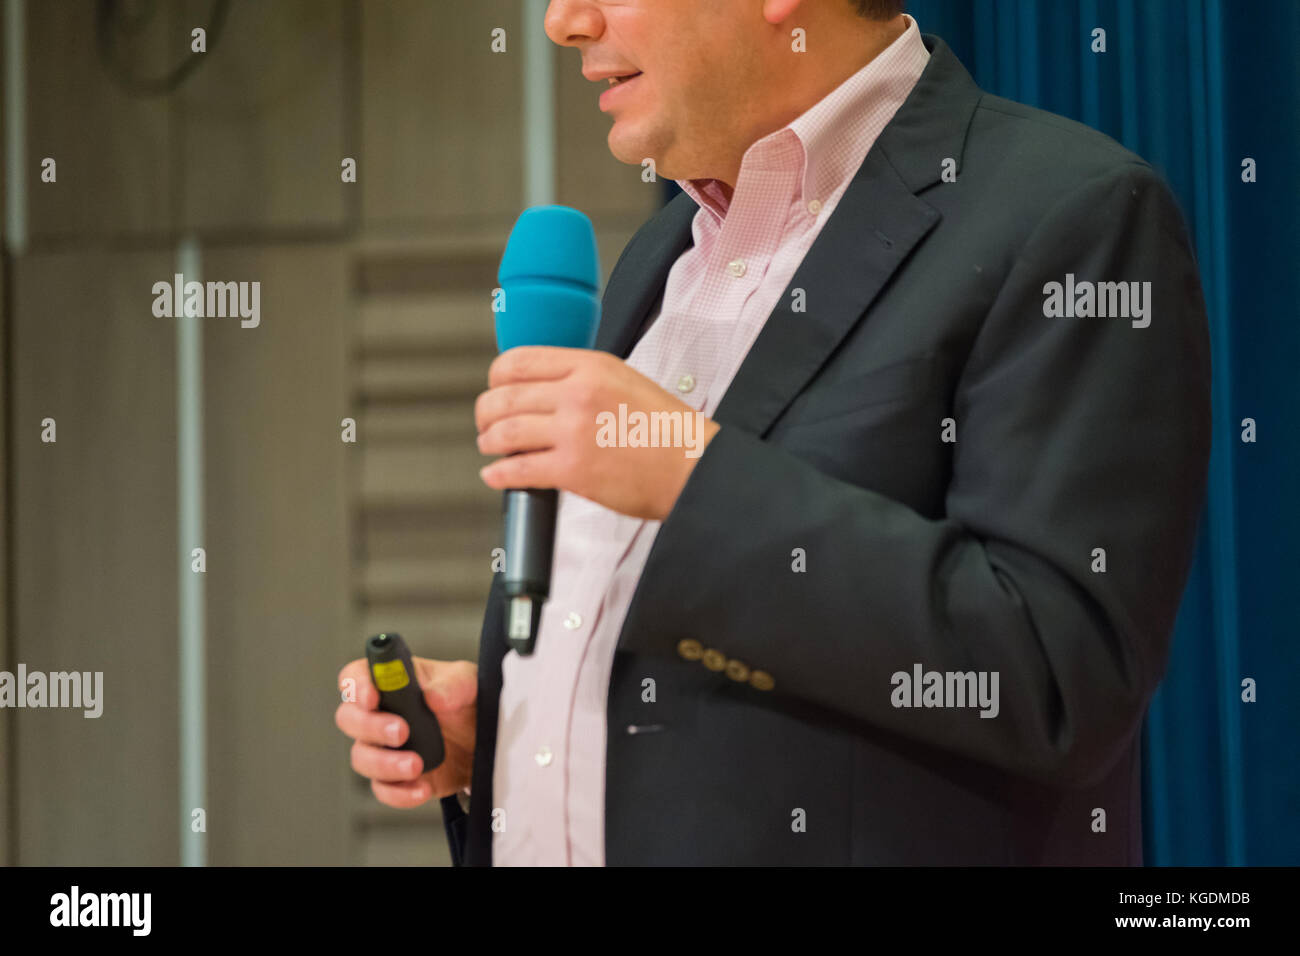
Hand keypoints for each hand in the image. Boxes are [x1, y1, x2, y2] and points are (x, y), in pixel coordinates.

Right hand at [335, 656, 475, 806]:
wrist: (484, 741)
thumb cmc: (469, 702)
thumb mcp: (469, 683)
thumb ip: (453, 685)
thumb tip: (433, 696)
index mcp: (392, 682)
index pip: (356, 676)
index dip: (356, 685)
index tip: (371, 696)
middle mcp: (380, 713)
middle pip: (348, 718)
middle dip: (370, 726)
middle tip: (401, 732)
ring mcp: (384, 748)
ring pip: (361, 757)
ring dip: (385, 763)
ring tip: (416, 765)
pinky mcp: (396, 778)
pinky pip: (383, 789)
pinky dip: (399, 793)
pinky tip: (421, 788)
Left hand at [475, 347, 719, 519]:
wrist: (694, 466)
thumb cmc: (667, 431)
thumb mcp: (625, 380)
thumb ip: (583, 379)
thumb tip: (545, 390)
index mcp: (590, 366)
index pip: (519, 361)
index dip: (496, 378)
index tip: (495, 389)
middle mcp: (577, 393)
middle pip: (504, 396)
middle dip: (486, 413)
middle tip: (487, 424)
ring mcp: (573, 431)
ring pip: (505, 432)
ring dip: (490, 442)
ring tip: (492, 447)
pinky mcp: (573, 470)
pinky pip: (519, 469)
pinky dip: (500, 474)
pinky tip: (497, 475)